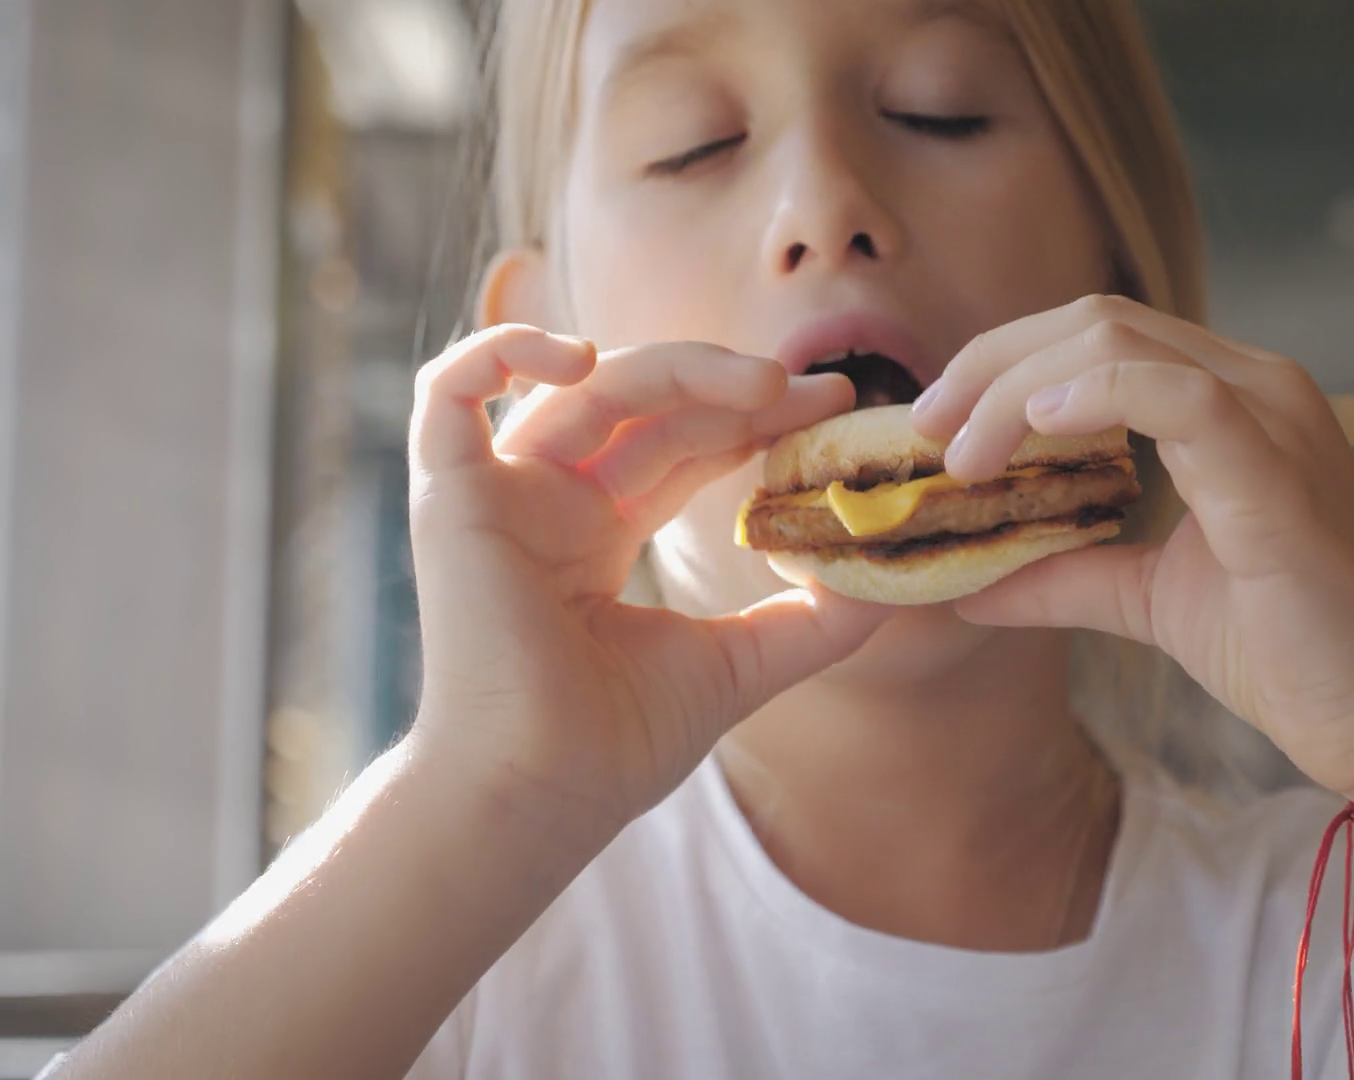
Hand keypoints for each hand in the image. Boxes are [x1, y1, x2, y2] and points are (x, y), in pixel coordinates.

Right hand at [407, 325, 886, 832]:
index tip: (835, 404)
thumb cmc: (619, 745)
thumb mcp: (743, 665)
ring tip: (762, 382)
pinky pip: (451, 389)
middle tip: (819, 388)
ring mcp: (499, 493)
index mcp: (603, 530)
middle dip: (738, 386)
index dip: (757, 415)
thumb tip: (890, 578)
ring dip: (675, 366)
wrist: (539, 795)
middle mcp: (551, 500)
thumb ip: (813, 619)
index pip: (686, 441)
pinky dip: (506, 350)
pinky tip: (583, 357)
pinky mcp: (450, 496)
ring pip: (583, 385)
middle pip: (648, 404)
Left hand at [913, 296, 1353, 803]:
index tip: (934, 429)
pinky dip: (1092, 396)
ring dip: (1015, 386)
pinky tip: (1032, 429)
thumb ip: (1066, 574)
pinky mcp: (1278, 471)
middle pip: (1094, 321)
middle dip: (989, 365)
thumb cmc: (1292, 651)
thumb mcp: (1150, 600)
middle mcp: (1257, 386)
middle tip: (922, 431)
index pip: (1097, 339)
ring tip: (960, 453)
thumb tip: (968, 586)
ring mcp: (1274, 417)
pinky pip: (1176, 396)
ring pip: (1118, 342)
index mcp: (1230, 403)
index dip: (1001, 366)